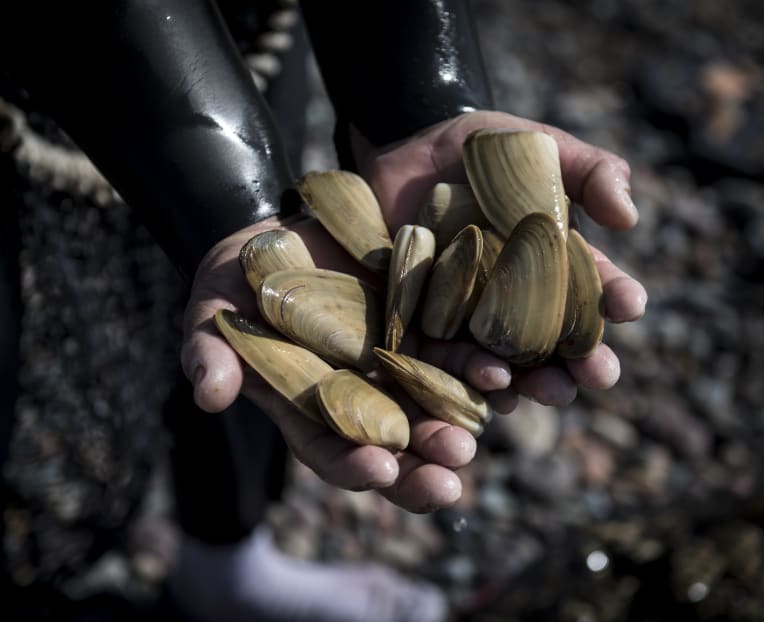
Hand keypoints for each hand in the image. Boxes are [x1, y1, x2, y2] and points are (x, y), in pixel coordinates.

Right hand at [180, 215, 509, 511]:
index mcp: (309, 406)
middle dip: (421, 464)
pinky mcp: (425, 325)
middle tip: (451, 475)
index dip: (352, 465)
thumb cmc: (238, 281)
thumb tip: (209, 397)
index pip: (331, 450)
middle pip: (394, 444)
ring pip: (434, 404)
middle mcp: (360, 396)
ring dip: (461, 420)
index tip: (377, 471)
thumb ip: (211, 353)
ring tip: (484, 426)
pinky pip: (458, 351)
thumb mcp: (214, 310)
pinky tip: (504, 374)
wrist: (284, 234)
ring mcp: (396, 363)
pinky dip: (479, 367)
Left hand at [350, 110, 647, 406]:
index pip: (595, 286)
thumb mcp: (545, 148)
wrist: (412, 146)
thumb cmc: (487, 150)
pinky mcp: (428, 320)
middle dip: (583, 362)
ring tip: (548, 391)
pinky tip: (490, 388)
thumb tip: (629, 217)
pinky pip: (449, 357)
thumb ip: (592, 172)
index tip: (632, 305)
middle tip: (599, 375)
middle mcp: (521, 300)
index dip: (616, 297)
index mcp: (558, 264)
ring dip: (532, 381)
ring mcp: (475, 314)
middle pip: (558, 341)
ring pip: (509, 360)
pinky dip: (468, 376)